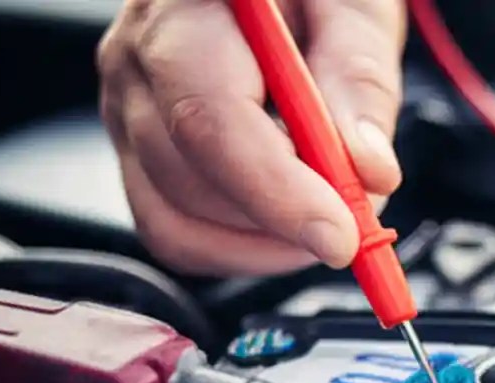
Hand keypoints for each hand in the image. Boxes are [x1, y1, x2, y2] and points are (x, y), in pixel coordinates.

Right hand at [98, 0, 405, 275]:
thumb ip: (361, 82)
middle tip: (356, 214)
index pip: (210, 117)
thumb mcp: (354, 7)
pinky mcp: (135, 148)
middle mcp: (135, 55)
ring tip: (325, 206)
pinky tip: (286, 221)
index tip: (341, 233)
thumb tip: (370, 172)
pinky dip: (237, 246)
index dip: (277, 189)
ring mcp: (125, 106)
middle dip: (282, 220)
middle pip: (189, 177)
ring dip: (265, 241)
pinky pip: (172, 229)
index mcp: (184, 4)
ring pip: (177, 218)